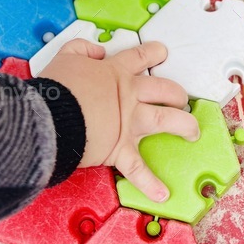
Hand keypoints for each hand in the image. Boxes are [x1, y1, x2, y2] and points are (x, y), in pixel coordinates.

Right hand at [40, 40, 198, 201]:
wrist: (50, 114)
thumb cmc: (56, 87)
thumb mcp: (65, 56)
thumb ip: (82, 49)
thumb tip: (97, 51)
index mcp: (115, 73)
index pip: (139, 58)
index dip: (153, 53)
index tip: (162, 52)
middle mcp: (128, 96)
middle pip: (164, 90)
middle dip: (177, 94)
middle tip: (181, 99)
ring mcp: (128, 122)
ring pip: (165, 120)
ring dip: (184, 126)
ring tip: (193, 132)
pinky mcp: (119, 149)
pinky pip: (137, 169)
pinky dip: (149, 183)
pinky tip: (162, 193)